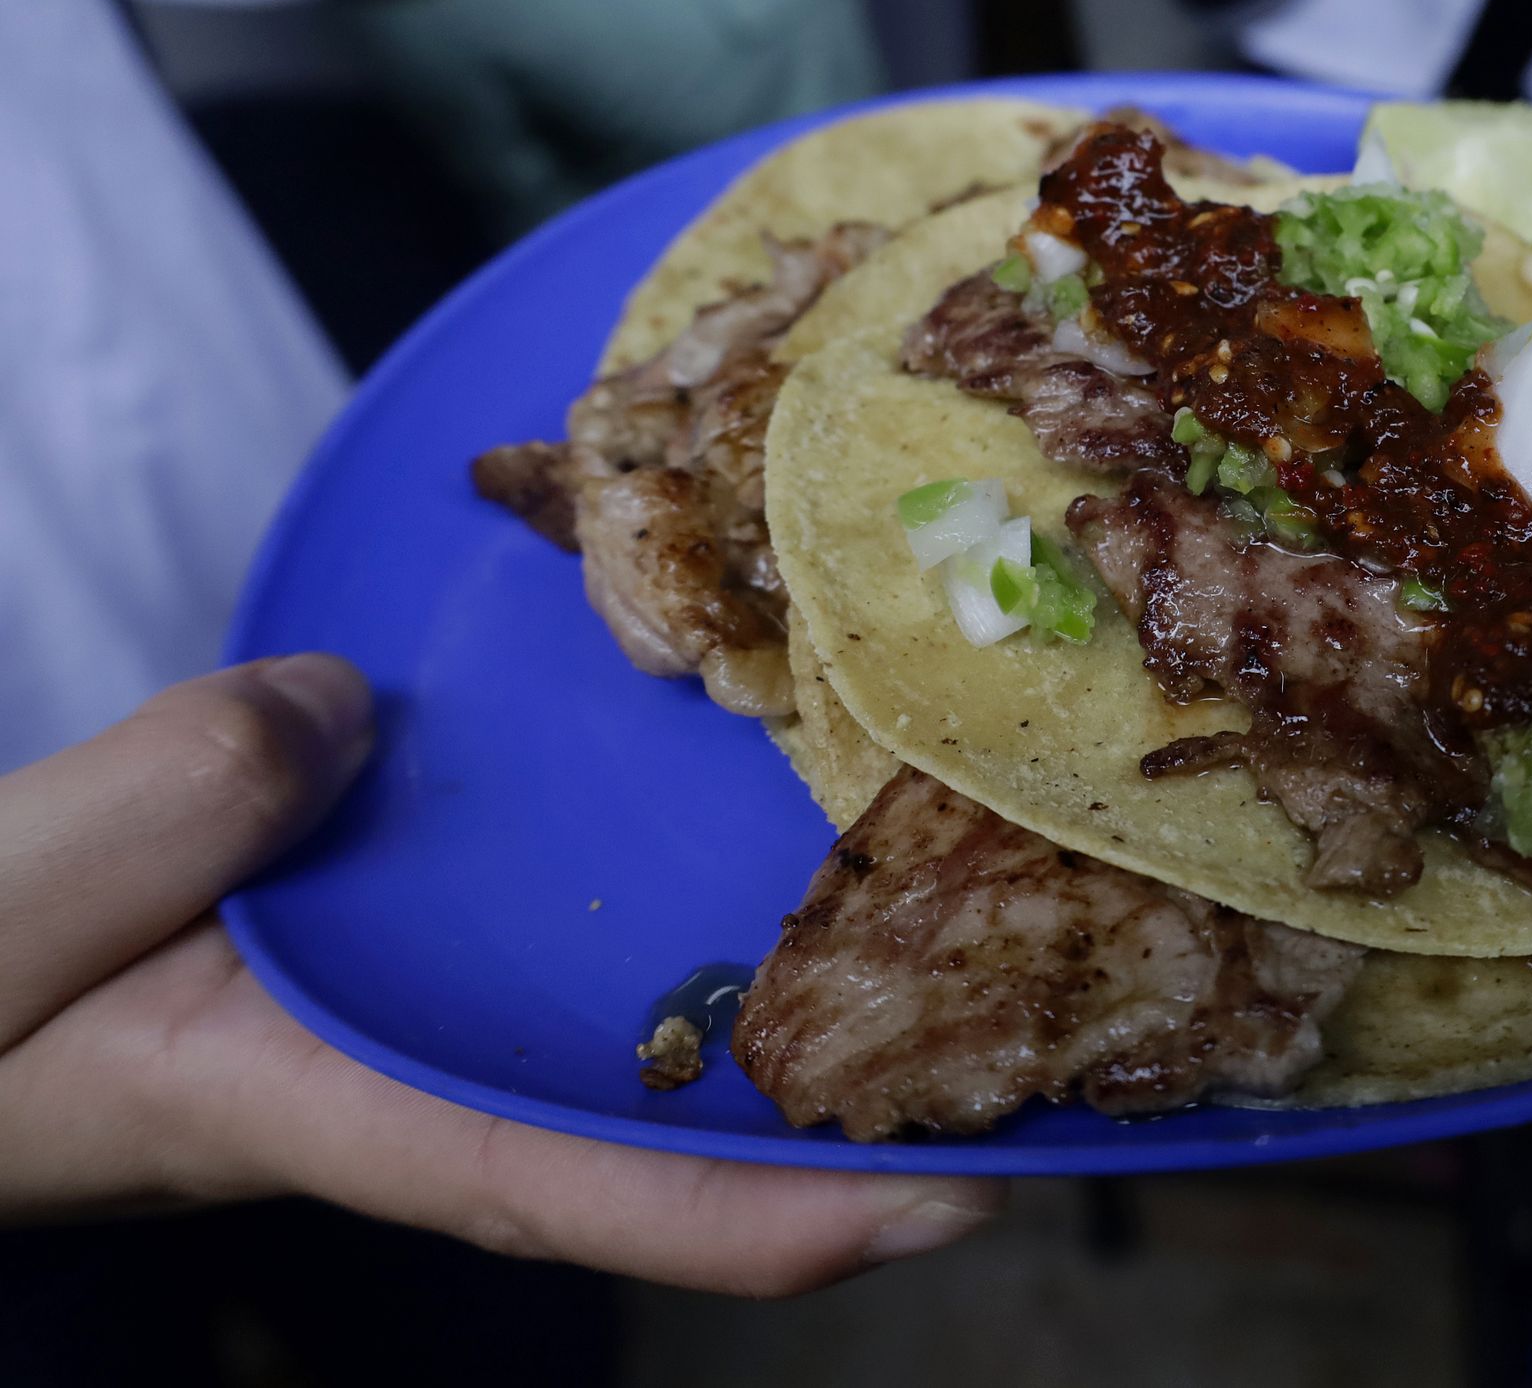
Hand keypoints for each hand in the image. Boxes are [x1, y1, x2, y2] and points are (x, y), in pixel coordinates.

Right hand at [0, 655, 998, 1292]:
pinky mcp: (405, 936)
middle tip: (1036, 1055)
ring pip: (644, 1033)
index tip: (953, 1196)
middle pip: (678, 1130)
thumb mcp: (3, 910)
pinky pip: (571, 930)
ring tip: (959, 933)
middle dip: (850, 1117)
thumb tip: (348, 711)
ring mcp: (425, 1005)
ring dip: (799, 1012)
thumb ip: (165, 807)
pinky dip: (681, 901)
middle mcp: (422, 1071)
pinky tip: (762, 817)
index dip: (777, 1212)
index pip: (590, 1191)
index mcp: (334, 1108)